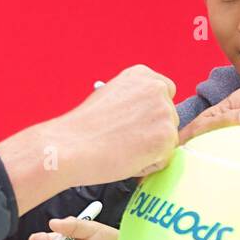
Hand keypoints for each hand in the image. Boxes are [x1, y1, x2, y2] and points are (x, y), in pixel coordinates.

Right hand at [56, 65, 179, 185]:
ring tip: (122, 147)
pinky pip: (163, 159)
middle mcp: (156, 89)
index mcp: (141, 75)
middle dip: (152, 132)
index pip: (165, 94)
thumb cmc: (82, 128)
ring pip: (167, 140)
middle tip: (124, 138)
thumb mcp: (109, 96)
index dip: (150, 113)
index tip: (136, 122)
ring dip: (149, 149)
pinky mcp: (166, 138)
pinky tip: (126, 157)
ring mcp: (164, 113)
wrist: (70, 147)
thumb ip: (134, 100)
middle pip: (169, 118)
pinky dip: (147, 165)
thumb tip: (146, 116)